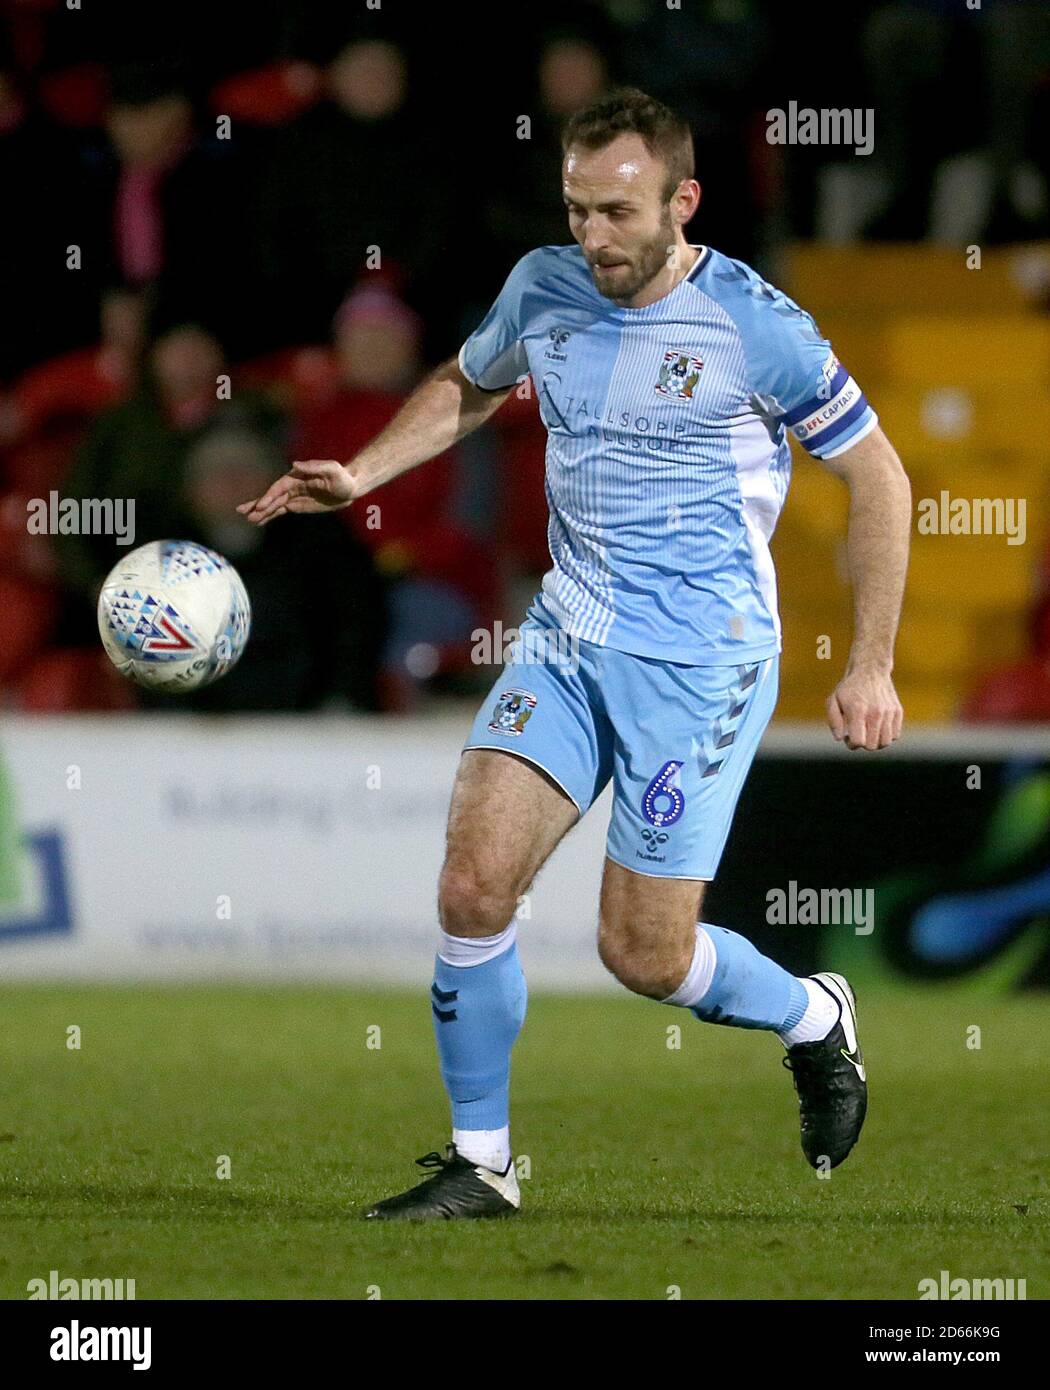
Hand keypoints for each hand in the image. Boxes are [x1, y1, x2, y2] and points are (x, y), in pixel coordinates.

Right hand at [237, 460, 354, 524]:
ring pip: (273, 505)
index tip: (260, 506)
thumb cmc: (342, 476)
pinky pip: (280, 511)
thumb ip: (314, 467)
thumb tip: (295, 464)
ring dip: (261, 512)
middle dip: (258, 505)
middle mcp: (292, 486)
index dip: (269, 496)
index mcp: (297, 476)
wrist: (350, 487)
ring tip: (248, 520)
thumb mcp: (331, 469)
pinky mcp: (297, 505)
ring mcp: (293, 496)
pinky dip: (270, 516)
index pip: (279, 487)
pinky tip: (259, 521)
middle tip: (243, 512)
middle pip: (272, 496)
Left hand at [826, 665, 902, 749]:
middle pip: (872, 746)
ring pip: (886, 743)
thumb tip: (840, 738)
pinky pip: (895, 735)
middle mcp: (875, 713)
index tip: (848, 736)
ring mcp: (889, 712)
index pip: (858, 742)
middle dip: (863, 744)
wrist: (870, 669)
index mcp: (858, 711)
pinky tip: (878, 727)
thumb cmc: (849, 687)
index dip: (851, 744)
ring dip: (876, 742)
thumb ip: (834, 721)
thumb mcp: (833, 700)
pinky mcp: (898, 711)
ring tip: (868, 732)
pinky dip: (887, 736)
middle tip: (858, 734)